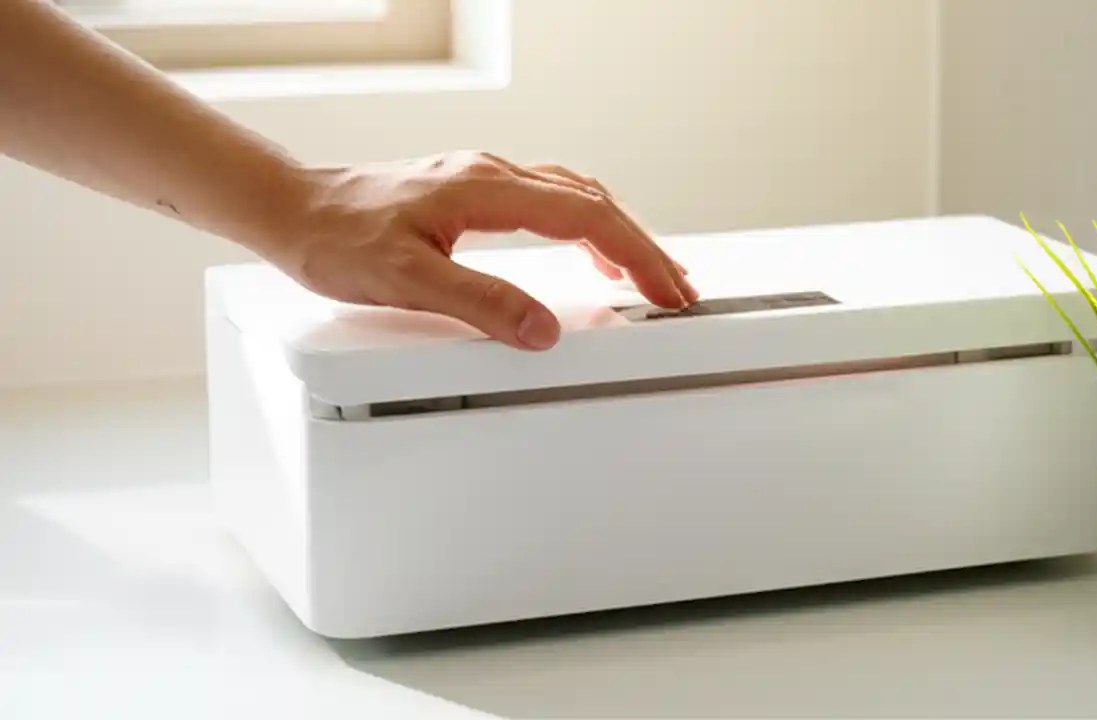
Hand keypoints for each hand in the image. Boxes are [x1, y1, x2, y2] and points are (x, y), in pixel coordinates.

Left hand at [260, 151, 697, 349]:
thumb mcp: (407, 282)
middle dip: (643, 247)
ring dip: (618, 233)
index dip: (638, 256)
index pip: (587, 219)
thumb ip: (480, 303)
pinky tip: (586, 248)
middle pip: (592, 203)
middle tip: (676, 289)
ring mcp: (482, 179)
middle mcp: (491, 175)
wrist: (293, 210)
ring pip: (574, 197)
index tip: (669, 290)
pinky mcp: (470, 191)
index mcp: (487, 190)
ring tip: (646, 273)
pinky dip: (584, 225)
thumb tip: (542, 329)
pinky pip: (548, 199)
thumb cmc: (337, 239)